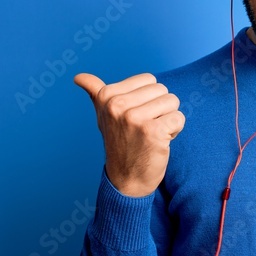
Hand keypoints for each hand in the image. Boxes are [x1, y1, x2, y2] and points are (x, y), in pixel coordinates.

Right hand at [74, 72, 184, 196]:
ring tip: (152, 134)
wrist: (126, 179)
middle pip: (162, 89)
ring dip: (167, 119)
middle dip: (160, 108)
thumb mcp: (103, 114)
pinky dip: (175, 130)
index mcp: (107, 96)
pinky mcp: (152, 131)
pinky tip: (160, 141)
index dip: (148, 98)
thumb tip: (77, 77)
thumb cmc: (119, 142)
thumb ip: (94, 92)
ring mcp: (134, 118)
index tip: (135, 117)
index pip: (149, 79)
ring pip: (172, 101)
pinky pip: (178, 117)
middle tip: (144, 128)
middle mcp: (118, 105)